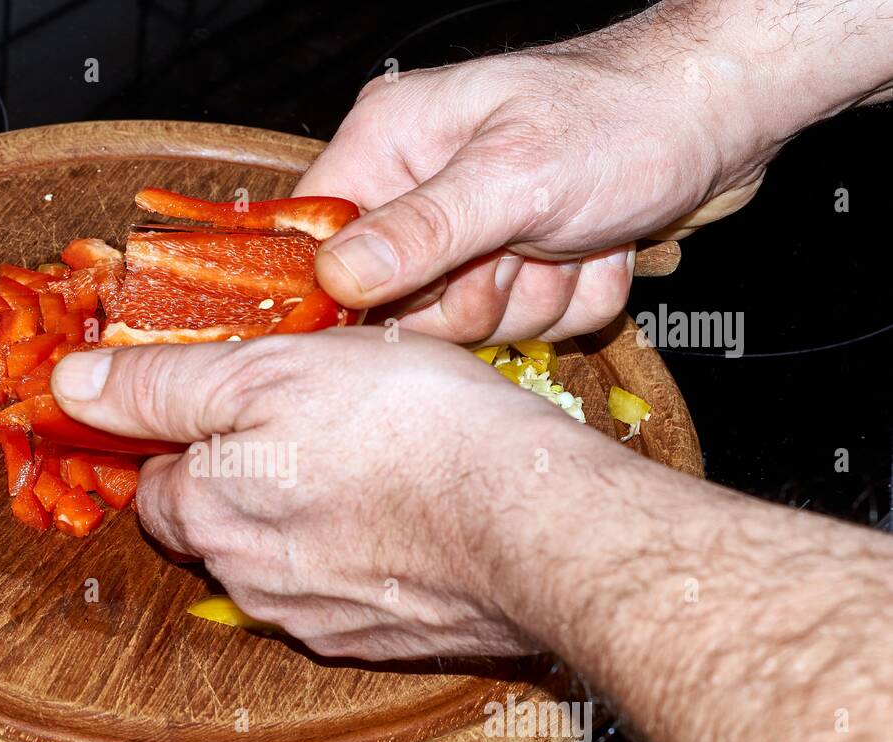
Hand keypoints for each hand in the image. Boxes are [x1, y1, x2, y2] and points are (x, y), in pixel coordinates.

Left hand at [50, 329, 581, 659]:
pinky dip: (358, 551)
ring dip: (306, 512)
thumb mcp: (268, 369)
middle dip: (245, 473)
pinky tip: (405, 512)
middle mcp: (245, 580)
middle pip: (215, 521)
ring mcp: (312, 619)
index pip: (154, 480)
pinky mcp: (375, 639)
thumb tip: (70, 388)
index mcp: (206, 512)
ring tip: (370, 458)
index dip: (185, 433)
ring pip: (280, 556)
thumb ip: (162, 384)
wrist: (535, 527)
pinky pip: (341, 588)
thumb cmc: (411, 430)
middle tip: (313, 417)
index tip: (233, 403)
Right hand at [294, 23, 770, 344]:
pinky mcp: (519, 263)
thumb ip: (421, 231)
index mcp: (391, 145)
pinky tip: (594, 247)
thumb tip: (337, 278)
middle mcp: (421, 190)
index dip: (360, 290)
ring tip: (571, 238)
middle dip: (479, 294)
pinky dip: (572, 300)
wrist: (722, 115)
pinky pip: (524, 326)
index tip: (422, 291)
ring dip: (538, 298)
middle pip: (399, 304)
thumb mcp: (515, 176)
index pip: (320, 243)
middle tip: (523, 248)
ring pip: (471, 324)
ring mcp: (472, 232)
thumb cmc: (624, 116)